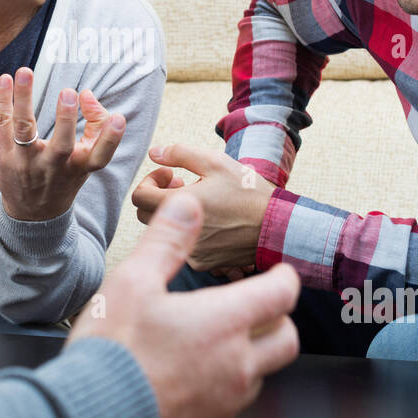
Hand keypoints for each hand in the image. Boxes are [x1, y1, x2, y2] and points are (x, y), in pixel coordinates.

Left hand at [0, 66, 125, 221]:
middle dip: (65, 119)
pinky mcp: (4, 157)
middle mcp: (54, 168)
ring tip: (26, 72)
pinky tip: (5, 79)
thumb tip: (86, 93)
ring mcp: (27, 163)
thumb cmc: (64, 176)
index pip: (101, 156)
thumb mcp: (87, 158)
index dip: (111, 138)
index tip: (119, 118)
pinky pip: (3, 124)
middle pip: (61, 146)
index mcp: (80, 168)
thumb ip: (97, 123)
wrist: (32, 214)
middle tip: (69, 92)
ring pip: (24, 130)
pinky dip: (4, 101)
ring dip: (24, 99)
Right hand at [69, 192, 299, 417]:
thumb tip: (188, 205)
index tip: (279, 274)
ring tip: (210, 349)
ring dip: (244, 360)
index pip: (281, 294)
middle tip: (257, 311)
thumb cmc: (111, 354)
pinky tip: (184, 389)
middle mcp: (236, 367)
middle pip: (284, 339)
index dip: (284, 279)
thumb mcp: (133, 282)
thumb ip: (167, 241)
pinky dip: (215, 397)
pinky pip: (225, 414)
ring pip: (255, 378)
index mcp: (224, 322)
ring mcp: (224, 407)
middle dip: (277, 321)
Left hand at [131, 144, 276, 272]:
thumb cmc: (249, 192)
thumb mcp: (215, 162)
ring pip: (165, 232)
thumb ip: (180, 153)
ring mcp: (190, 252)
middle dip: (158, 196)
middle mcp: (179, 234)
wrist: (279, 228)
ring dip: (173, 214)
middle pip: (146, 214)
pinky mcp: (203, 264)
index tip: (170, 175)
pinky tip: (211, 220)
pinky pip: (184, 246)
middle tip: (182, 184)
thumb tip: (154, 152)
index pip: (138, 196)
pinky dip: (190, 232)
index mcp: (178, 206)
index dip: (149, 181)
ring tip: (201, 201)